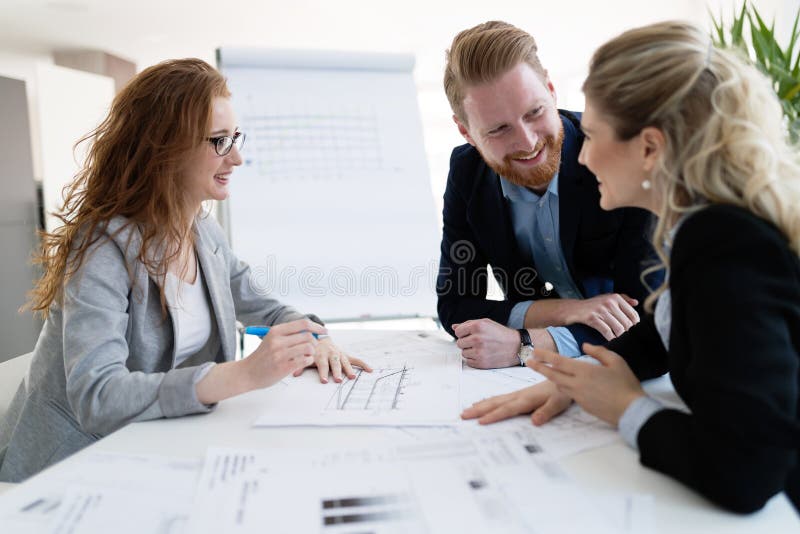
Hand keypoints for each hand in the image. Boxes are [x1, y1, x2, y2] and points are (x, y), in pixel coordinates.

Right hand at [245, 319, 326, 387]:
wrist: (247, 373)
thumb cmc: (262, 357)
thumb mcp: (271, 339)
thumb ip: (288, 335)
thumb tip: (311, 331)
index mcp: (276, 331)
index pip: (303, 324)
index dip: (317, 327)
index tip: (324, 331)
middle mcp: (278, 341)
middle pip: (308, 336)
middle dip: (314, 342)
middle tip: (312, 348)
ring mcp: (280, 354)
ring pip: (309, 348)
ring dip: (312, 352)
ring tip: (307, 356)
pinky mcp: (284, 367)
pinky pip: (305, 360)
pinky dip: (308, 361)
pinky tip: (303, 362)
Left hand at [293, 337, 372, 382]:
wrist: (318, 338)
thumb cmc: (311, 351)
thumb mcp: (304, 356)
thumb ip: (299, 365)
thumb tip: (293, 374)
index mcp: (319, 354)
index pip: (321, 364)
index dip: (322, 372)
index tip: (323, 381)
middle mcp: (330, 353)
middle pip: (334, 363)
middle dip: (336, 371)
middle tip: (338, 379)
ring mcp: (339, 353)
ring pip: (344, 361)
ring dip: (348, 369)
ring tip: (352, 377)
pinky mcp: (345, 354)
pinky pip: (356, 359)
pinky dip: (363, 364)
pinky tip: (370, 370)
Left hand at [452, 319, 519, 368]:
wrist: (516, 347)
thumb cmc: (501, 334)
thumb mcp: (486, 323)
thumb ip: (468, 324)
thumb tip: (454, 327)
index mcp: (478, 326)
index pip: (458, 332)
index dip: (463, 333)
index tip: (470, 335)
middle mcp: (477, 339)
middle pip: (459, 343)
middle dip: (466, 343)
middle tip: (478, 342)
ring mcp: (479, 352)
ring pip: (463, 353)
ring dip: (470, 351)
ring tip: (482, 348)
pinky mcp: (481, 363)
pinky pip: (468, 362)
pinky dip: (474, 359)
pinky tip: (483, 355)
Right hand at [461, 380, 571, 424]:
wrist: (565, 376)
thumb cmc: (562, 391)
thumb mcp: (559, 403)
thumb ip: (546, 412)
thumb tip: (533, 421)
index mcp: (527, 399)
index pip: (507, 409)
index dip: (493, 416)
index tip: (480, 422)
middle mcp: (519, 396)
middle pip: (495, 403)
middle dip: (479, 409)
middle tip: (463, 415)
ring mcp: (517, 394)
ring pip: (495, 400)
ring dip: (480, 405)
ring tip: (466, 410)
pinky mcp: (518, 394)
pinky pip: (499, 398)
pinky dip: (488, 401)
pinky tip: (482, 403)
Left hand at [528, 343, 644, 425]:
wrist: (631, 410)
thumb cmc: (626, 384)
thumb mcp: (616, 361)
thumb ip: (598, 351)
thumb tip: (584, 346)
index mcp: (584, 371)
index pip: (559, 361)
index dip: (545, 355)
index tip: (534, 351)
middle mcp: (577, 384)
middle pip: (553, 374)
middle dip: (539, 367)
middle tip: (528, 361)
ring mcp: (578, 396)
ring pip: (559, 384)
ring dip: (550, 377)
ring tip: (544, 370)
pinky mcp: (582, 406)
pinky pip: (568, 393)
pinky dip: (563, 386)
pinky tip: (564, 383)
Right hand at [561, 293, 639, 339]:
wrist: (575, 309)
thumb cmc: (594, 304)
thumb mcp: (608, 297)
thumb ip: (623, 299)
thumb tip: (636, 303)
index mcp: (615, 297)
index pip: (632, 314)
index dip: (634, 322)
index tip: (631, 326)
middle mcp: (609, 303)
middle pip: (626, 323)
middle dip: (626, 330)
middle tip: (622, 331)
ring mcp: (601, 311)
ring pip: (618, 329)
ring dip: (618, 335)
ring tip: (616, 335)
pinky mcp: (593, 319)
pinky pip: (607, 332)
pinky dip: (610, 337)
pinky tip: (609, 337)